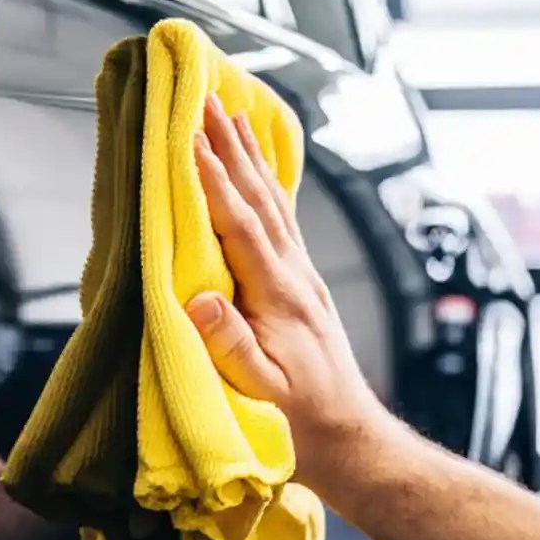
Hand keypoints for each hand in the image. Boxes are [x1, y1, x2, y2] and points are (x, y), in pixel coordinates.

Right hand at [187, 96, 382, 485]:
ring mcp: (302, 279)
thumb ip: (230, 345)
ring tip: (233, 116)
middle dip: (232, 147)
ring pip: (274, 204)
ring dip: (252, 158)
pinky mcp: (303, 288)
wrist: (351, 439)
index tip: (188, 137)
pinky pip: (283, 223)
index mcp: (278, 297)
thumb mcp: (260, 393)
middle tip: (207, 100)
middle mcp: (295, 277)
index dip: (212, 180)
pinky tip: (262, 175)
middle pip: (260, 199)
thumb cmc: (298, 424)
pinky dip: (268, 188)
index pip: (240, 226)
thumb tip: (196, 298)